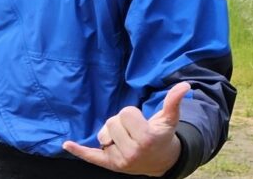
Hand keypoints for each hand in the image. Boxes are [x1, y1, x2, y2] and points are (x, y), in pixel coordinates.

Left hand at [62, 82, 189, 175]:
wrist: (161, 162)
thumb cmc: (162, 136)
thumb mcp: (169, 120)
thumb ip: (174, 102)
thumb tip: (185, 86)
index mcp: (146, 139)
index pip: (125, 113)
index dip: (132, 114)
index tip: (142, 122)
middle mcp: (132, 153)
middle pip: (112, 121)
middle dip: (121, 122)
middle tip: (134, 131)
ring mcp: (120, 161)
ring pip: (102, 134)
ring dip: (111, 132)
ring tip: (126, 139)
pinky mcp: (110, 165)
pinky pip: (91, 157)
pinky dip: (79, 151)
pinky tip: (67, 144)